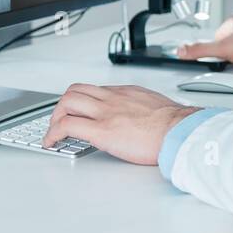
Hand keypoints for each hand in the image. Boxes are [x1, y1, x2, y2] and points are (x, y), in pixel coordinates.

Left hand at [42, 83, 200, 163]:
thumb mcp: (158, 108)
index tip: (81, 113)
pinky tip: (52, 143)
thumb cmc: (176, 126)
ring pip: (67, 102)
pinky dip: (52, 134)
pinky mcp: (100, 130)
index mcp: (127, 93)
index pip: (96, 90)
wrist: (181, 132)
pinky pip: (66, 125)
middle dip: (63, 106)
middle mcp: (113, 98)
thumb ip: (145, 110)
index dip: (83, 102)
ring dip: (55, 117)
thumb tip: (144, 121)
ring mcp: (105, 112)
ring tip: (54, 132)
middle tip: (61, 120)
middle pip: (75, 90)